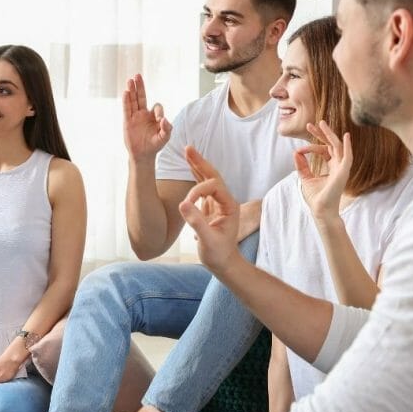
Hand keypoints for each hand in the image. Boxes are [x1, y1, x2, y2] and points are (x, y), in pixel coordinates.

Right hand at [122, 74, 171, 161]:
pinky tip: (126, 92)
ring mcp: (135, 117)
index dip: (158, 111)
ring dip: (132, 90)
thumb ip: (167, 129)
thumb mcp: (164, 138)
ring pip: (133, 101)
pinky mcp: (127, 121)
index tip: (160, 120)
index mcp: (154, 116)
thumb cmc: (155, 145)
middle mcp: (144, 114)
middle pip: (141, 97)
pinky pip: (126, 109)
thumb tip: (164, 120)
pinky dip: (126, 101)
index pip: (157, 107)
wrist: (143, 155)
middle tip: (138, 76)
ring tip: (130, 80)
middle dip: (140, 87)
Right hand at [179, 147, 241, 272]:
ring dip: (197, 165)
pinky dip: (195, 176)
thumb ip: (196, 221)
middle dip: (200, 162)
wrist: (223, 263)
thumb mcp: (207, 240)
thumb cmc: (218, 254)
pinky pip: (203, 187)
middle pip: (213, 176)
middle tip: (188, 148)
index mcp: (229, 206)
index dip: (197, 191)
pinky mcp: (210, 206)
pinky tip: (189, 166)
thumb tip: (183, 204)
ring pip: (208, 179)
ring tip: (187, 150)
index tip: (186, 205)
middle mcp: (225, 201)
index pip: (213, 186)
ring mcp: (218, 202)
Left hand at [294, 121, 351, 221]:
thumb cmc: (316, 196)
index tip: (299, 149)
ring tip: (322, 124)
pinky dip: (348, 146)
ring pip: (338, 146)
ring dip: (330, 135)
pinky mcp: (344, 172)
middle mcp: (338, 165)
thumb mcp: (306, 177)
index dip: (312, 147)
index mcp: (332, 166)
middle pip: (331, 145)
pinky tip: (346, 136)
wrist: (320, 209)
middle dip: (322, 134)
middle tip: (311, 124)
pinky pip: (348, 156)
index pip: (324, 150)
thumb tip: (295, 152)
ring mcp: (342, 168)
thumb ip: (302, 165)